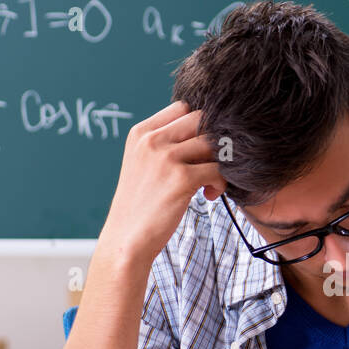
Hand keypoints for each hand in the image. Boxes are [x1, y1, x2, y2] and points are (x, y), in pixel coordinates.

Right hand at [98, 100, 227, 265]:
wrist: (127, 239)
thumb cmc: (141, 205)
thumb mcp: (142, 163)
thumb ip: (165, 143)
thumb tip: (205, 130)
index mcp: (141, 133)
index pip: (183, 108)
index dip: (198, 127)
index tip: (197, 151)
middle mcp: (152, 140)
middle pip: (202, 120)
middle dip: (212, 142)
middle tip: (208, 166)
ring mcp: (166, 157)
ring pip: (213, 144)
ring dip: (219, 163)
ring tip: (210, 184)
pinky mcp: (182, 178)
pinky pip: (218, 169)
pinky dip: (221, 183)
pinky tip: (209, 195)